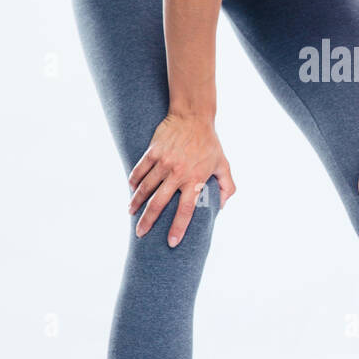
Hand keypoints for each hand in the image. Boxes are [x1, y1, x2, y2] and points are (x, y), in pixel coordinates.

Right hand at [128, 111, 235, 246]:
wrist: (193, 115)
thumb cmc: (210, 142)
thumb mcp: (223, 164)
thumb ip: (226, 187)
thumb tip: (221, 206)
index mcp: (194, 179)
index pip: (185, 210)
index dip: (178, 228)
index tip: (171, 242)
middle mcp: (177, 173)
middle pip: (158, 203)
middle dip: (147, 221)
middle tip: (140, 234)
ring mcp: (163, 162)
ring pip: (145, 188)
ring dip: (136, 203)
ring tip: (131, 213)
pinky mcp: (153, 151)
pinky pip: (140, 170)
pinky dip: (134, 181)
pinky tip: (131, 189)